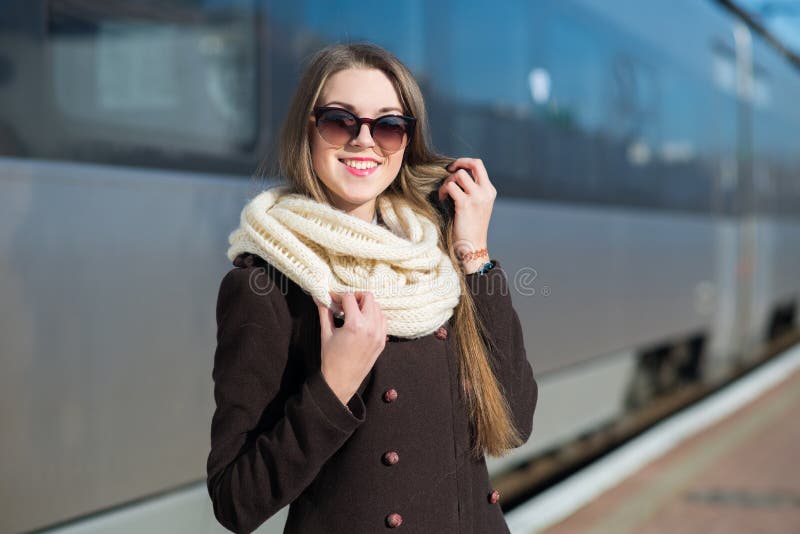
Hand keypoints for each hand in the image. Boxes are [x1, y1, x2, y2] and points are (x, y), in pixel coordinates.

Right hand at [316, 290, 386, 404]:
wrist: (341, 382)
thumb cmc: (331, 359)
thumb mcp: (326, 334)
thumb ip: (324, 312)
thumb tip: (319, 297)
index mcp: (355, 325)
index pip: (349, 298)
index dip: (339, 295)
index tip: (332, 298)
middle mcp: (371, 327)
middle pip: (369, 297)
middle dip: (356, 296)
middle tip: (345, 303)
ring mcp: (379, 335)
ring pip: (378, 308)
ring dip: (366, 306)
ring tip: (353, 312)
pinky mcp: (382, 342)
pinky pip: (383, 321)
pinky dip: (374, 316)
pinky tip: (363, 321)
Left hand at [437, 157, 496, 270]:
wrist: (473, 247)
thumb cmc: (470, 228)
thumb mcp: (476, 206)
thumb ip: (471, 191)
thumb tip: (455, 176)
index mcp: (489, 191)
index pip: (479, 166)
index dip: (464, 162)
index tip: (453, 169)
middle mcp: (486, 192)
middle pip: (474, 164)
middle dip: (458, 163)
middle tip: (448, 171)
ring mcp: (477, 197)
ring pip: (460, 174)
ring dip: (448, 181)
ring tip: (445, 193)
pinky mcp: (466, 204)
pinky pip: (451, 186)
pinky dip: (443, 190)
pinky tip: (442, 199)